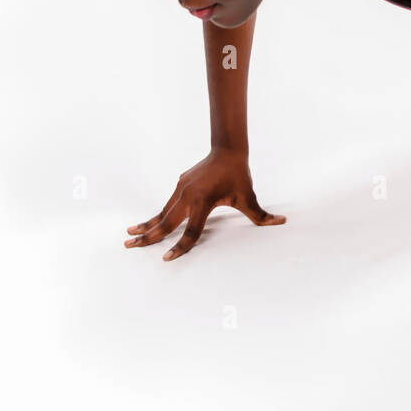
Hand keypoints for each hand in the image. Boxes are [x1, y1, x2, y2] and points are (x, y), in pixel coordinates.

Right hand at [124, 147, 284, 260]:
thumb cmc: (239, 176)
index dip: (181, 247)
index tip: (166, 259)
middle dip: (147, 236)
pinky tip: (148, 223)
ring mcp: (181, 189)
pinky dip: (157, 215)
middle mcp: (188, 196)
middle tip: (128, 245)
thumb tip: (281, 222)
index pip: (191, 231)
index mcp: (204, 202)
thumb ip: (261, 215)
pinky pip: (167, 204)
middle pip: (165, 222)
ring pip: (162, 212)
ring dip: (147, 225)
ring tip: (130, 235)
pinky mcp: (180, 185)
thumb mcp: (248, 197)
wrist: (228, 151)